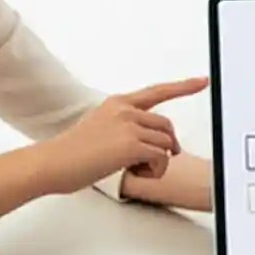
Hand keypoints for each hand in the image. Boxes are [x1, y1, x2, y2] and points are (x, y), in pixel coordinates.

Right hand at [37, 77, 208, 194]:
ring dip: (157, 162)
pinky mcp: (132, 145)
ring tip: (133, 169)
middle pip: (166, 125)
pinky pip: (160, 158)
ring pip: (165, 143)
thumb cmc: (72, 153)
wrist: (53, 163)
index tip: (201, 81)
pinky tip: (133, 172)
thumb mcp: (99, 129)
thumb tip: (151, 145)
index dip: (183, 86)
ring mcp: (129, 125)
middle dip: (167, 144)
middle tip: (155, 161)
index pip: (157, 91)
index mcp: (117, 103)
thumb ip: (125, 129)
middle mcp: (125, 110)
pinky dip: (154, 171)